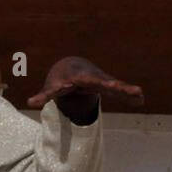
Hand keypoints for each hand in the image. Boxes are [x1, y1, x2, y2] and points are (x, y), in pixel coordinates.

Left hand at [29, 56, 143, 123]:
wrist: (76, 67)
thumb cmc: (63, 79)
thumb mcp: (54, 87)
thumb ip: (44, 96)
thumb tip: (29, 103)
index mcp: (77, 77)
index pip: (76, 82)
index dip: (72, 85)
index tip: (70, 86)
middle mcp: (92, 78)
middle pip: (100, 81)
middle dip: (107, 84)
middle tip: (115, 86)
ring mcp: (103, 82)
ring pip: (115, 86)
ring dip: (126, 90)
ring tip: (139, 94)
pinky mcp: (110, 87)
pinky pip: (121, 92)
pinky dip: (130, 95)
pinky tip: (141, 99)